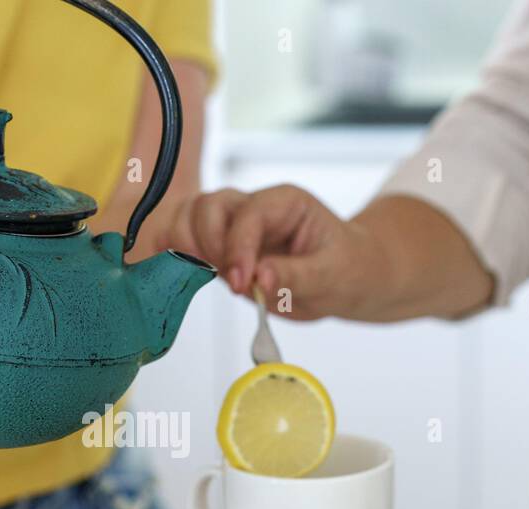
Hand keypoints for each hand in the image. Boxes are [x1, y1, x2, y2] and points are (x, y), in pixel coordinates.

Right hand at [160, 185, 389, 321]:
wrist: (348, 280)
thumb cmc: (348, 268)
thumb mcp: (332, 275)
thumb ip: (295, 274)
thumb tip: (260, 278)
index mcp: (285, 203)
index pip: (247, 215)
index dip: (239, 248)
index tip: (243, 284)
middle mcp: (255, 208)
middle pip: (209, 205)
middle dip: (208, 242)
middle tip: (228, 280)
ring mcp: (235, 228)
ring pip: (189, 217)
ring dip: (189, 248)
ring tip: (210, 277)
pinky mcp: (224, 251)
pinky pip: (188, 242)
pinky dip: (180, 257)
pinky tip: (189, 276)